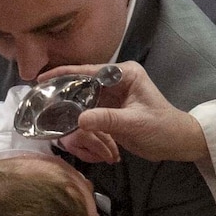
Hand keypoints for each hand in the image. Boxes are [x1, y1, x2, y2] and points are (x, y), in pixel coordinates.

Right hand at [38, 61, 207, 163]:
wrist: (177, 143)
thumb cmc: (162, 128)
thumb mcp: (134, 123)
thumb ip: (107, 119)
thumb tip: (79, 119)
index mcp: (125, 74)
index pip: (90, 71)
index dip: (64, 74)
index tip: (42, 79)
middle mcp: (116, 81)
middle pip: (82, 83)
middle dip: (62, 90)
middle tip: (37, 97)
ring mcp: (112, 96)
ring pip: (83, 97)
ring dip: (67, 104)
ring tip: (43, 108)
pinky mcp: (110, 111)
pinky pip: (88, 111)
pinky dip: (76, 116)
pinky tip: (60, 120)